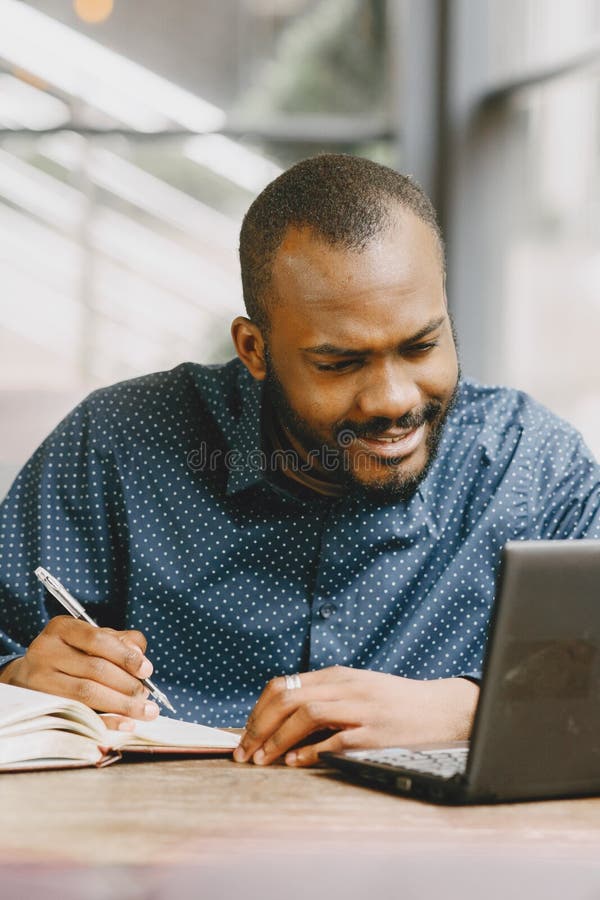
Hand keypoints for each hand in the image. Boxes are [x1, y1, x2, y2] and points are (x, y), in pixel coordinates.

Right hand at [0, 616, 158, 720]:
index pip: (97, 640)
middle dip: (127, 684)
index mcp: (62, 628)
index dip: (125, 656)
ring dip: (121, 704)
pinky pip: (79, 714)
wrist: (28, 677)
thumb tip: (139, 654)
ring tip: (144, 711)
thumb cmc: (71, 655)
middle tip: (146, 697)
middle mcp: (45, 650)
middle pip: (95, 669)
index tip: (147, 670)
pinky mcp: (40, 704)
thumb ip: (120, 641)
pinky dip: (106, 721)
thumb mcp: (92, 640)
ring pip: (87, 692)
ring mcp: (39, 678)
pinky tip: (126, 724)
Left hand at [233, 666, 478, 766]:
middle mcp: (346, 687)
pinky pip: (335, 740)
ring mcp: (361, 708)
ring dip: (277, 739)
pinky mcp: (376, 732)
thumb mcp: (356, 690)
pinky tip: (296, 762)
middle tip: (244, 753)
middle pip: (287, 699)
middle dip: (258, 727)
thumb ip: (323, 698)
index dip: (257, 712)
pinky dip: (311, 752)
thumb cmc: (394, 703)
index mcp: (337, 676)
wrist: (442, 709)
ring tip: (263, 760)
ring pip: (306, 714)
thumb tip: (280, 722)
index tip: (245, 735)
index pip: (282, 686)